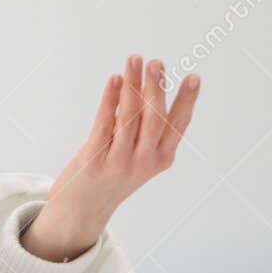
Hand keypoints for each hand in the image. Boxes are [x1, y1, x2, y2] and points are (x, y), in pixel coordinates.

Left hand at [24, 53, 200, 261]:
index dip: (186, 100)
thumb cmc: (110, 178)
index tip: (193, 76)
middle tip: (156, 62)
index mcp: (160, 159)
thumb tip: (138, 90)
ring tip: (134, 60)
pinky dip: (110, 99)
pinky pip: (104, 123)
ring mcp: (119, 162)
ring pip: (129, 116)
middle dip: (156, 87)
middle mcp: (144, 161)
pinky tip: (114, 79)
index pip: (178, 125)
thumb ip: (140, 130)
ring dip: (132, 85)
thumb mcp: (135, 158)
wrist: (80, 212)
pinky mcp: (95, 161)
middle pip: (154, 117)